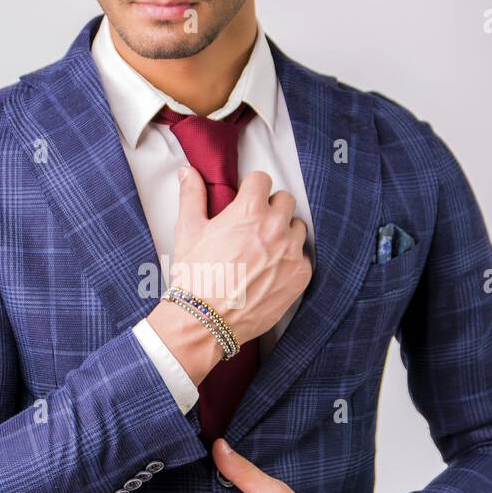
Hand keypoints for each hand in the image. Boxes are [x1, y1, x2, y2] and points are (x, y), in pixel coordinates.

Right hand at [170, 165, 312, 345]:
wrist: (206, 320)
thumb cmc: (196, 276)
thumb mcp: (189, 230)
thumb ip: (192, 196)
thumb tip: (188, 172)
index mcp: (249, 210)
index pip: (263, 179)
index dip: (252, 189)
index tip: (247, 199)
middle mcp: (275, 228)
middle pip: (285, 200)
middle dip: (271, 208)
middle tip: (254, 227)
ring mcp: (291, 252)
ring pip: (297, 228)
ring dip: (284, 233)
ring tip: (264, 251)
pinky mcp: (300, 276)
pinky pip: (303, 257)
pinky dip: (291, 261)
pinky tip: (271, 272)